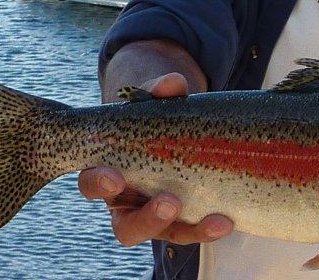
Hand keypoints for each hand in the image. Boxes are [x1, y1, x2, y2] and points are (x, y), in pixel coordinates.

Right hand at [78, 72, 233, 246]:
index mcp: (107, 173)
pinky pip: (192, 229)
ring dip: (188, 229)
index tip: (115, 177)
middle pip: (126, 226)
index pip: (91, 183)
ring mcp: (155, 215)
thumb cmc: (150, 117)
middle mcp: (127, 203)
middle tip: (170, 203)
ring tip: (213, 220)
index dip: (98, 183)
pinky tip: (227, 220)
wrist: (171, 127)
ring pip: (165, 235)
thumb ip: (158, 90)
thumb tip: (173, 83)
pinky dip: (209, 227)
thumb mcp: (151, 101)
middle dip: (148, 218)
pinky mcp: (182, 220)